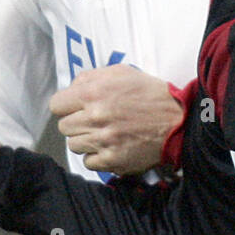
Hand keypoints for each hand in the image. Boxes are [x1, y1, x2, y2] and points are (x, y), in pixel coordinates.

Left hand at [49, 64, 182, 174]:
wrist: (178, 121)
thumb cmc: (149, 94)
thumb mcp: (121, 73)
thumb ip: (90, 77)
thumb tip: (71, 89)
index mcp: (94, 92)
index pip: (56, 105)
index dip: (66, 106)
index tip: (76, 108)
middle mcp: (95, 117)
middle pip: (64, 126)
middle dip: (76, 123)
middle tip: (94, 121)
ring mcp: (103, 141)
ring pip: (73, 145)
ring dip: (85, 140)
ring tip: (103, 134)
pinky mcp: (112, 160)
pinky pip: (88, 162)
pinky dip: (96, 156)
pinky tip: (110, 147)